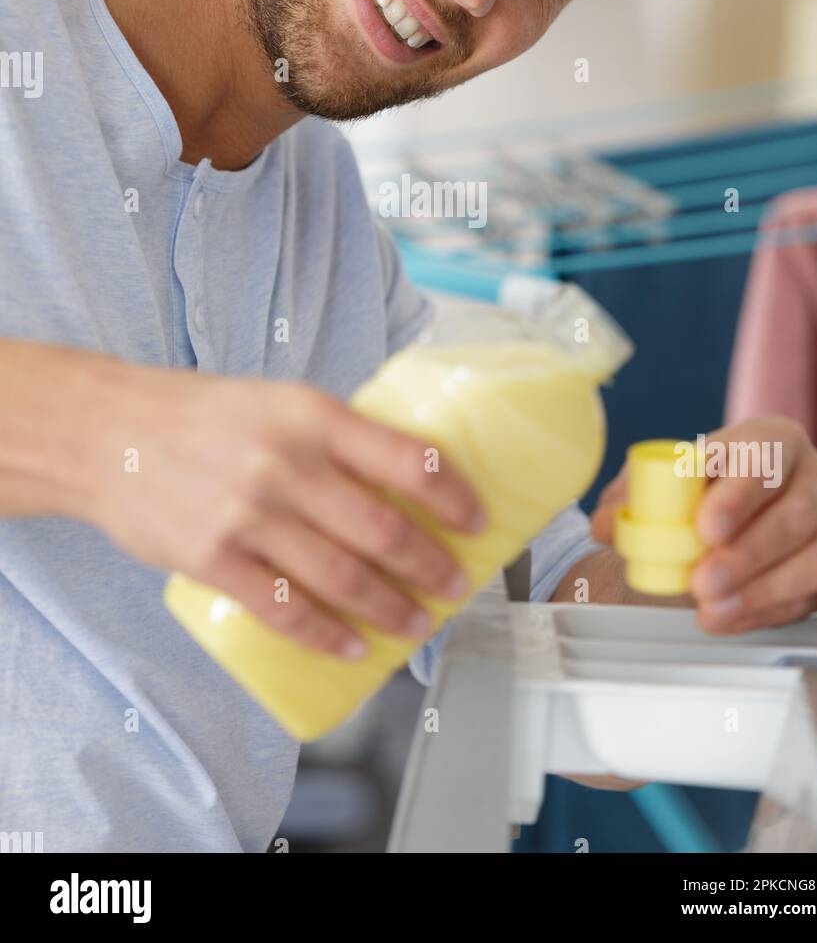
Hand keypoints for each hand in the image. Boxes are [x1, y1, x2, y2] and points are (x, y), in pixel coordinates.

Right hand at [55, 352, 485, 657]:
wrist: (108, 432)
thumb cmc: (202, 416)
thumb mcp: (280, 401)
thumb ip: (336, 436)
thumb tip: (405, 478)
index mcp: (313, 415)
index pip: (409, 459)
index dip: (455, 497)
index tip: (477, 521)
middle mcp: (287, 463)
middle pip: (384, 530)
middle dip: (432, 567)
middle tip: (454, 585)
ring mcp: (249, 515)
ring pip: (343, 577)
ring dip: (391, 610)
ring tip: (415, 623)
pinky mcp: (212, 559)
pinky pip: (285, 610)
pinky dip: (327, 635)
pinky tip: (353, 647)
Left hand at [590, 416, 816, 632]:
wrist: (725, 513)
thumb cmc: (700, 488)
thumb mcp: (662, 482)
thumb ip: (632, 496)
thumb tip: (605, 524)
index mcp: (773, 440)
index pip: (766, 458)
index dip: (739, 495)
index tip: (704, 528)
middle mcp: (814, 477)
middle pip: (797, 513)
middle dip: (748, 552)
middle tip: (702, 580)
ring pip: (815, 558)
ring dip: (761, 590)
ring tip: (711, 607)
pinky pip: (812, 595)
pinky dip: (767, 611)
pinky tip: (729, 616)